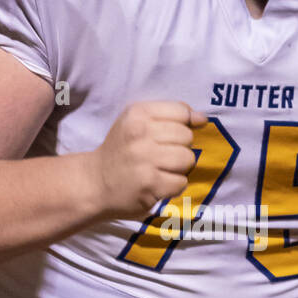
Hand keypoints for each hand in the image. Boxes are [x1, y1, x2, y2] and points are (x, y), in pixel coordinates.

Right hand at [89, 101, 206, 218]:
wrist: (95, 182)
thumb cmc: (122, 150)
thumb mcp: (137, 122)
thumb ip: (170, 115)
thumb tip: (202, 118)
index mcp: (138, 113)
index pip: (182, 111)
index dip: (182, 125)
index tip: (168, 136)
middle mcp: (140, 133)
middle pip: (187, 136)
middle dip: (180, 148)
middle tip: (160, 156)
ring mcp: (144, 159)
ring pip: (188, 159)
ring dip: (179, 168)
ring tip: (160, 170)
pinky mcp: (149, 184)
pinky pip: (181, 182)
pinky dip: (173, 186)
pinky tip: (157, 184)